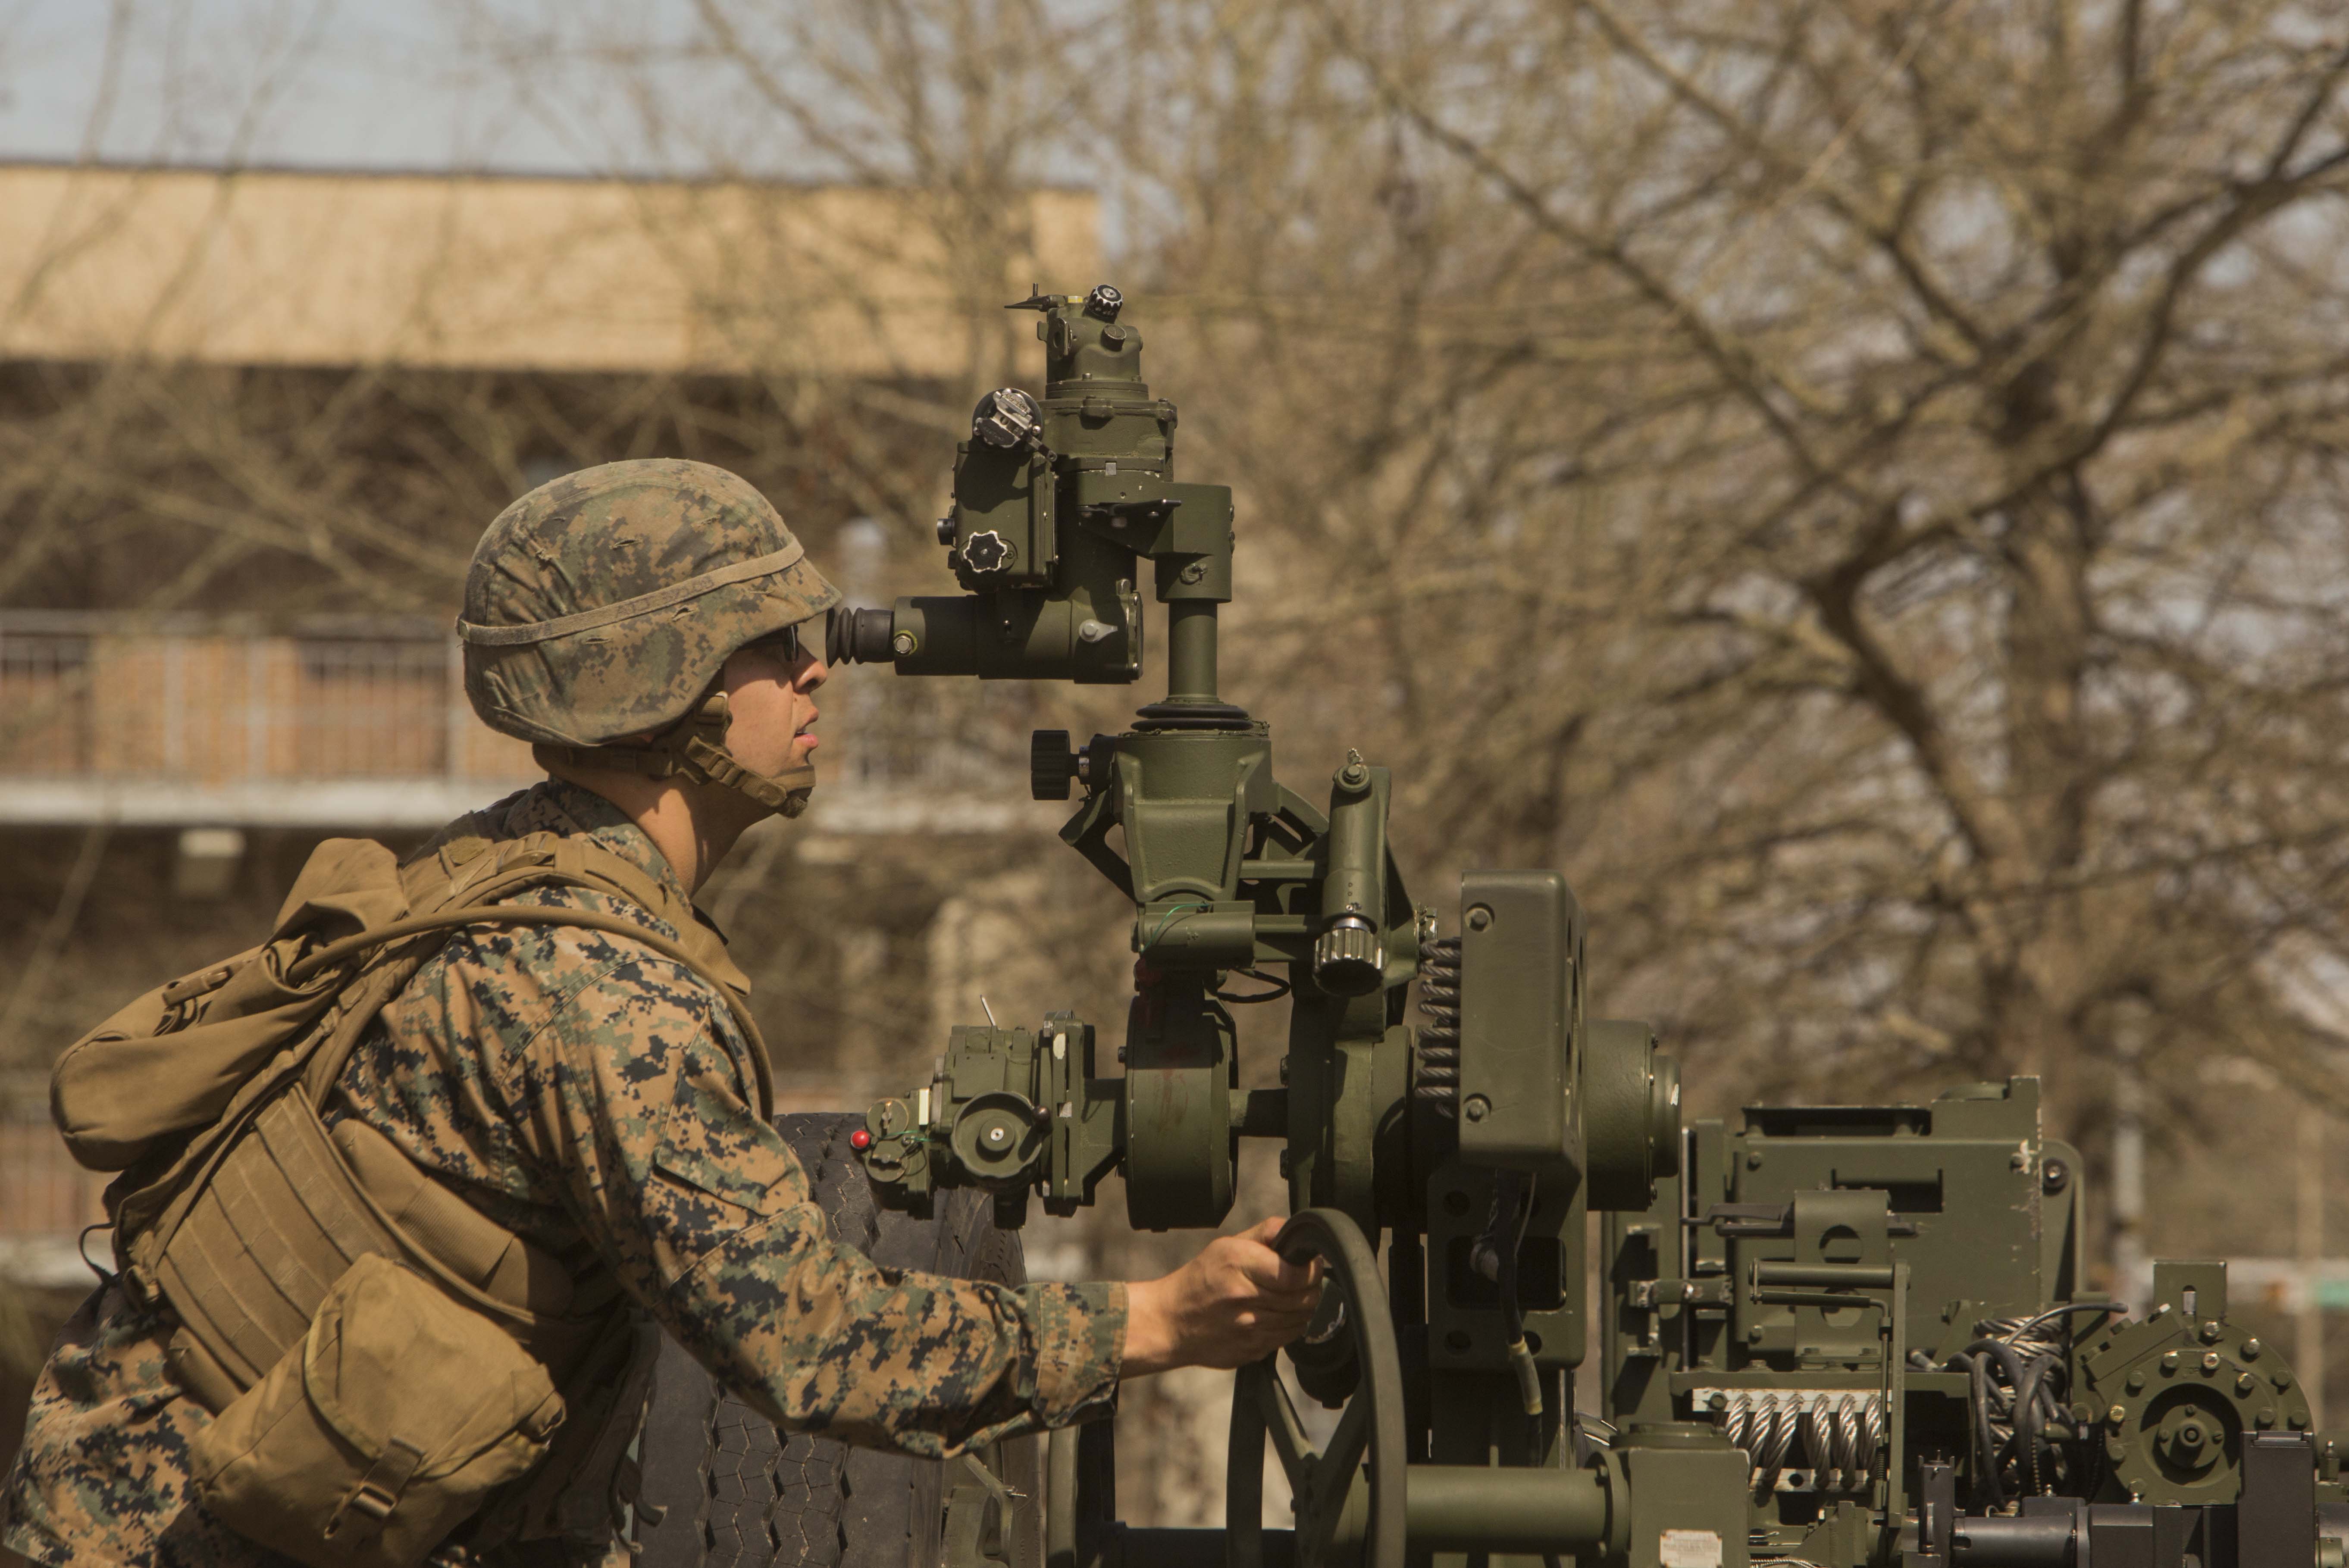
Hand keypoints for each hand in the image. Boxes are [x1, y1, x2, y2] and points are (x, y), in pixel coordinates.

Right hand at [1120, 1217, 1322, 1377]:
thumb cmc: (1200, 1279)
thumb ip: (1265, 1234)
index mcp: (1239, 1266)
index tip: (1310, 1264)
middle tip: (1304, 1280)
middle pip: (1303, 1298)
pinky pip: (1287, 1338)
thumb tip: (1295, 1230)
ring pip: (1300, 1320)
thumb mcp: (1226, 1245)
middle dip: (1311, 1288)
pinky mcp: (1252, 1350)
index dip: (1311, 1269)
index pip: (1296, 1274)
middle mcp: (1244, 1298)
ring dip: (1303, 1307)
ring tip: (1291, 1296)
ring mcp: (1249, 1329)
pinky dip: (1290, 1326)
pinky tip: (1277, 1314)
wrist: (1170, 1322)